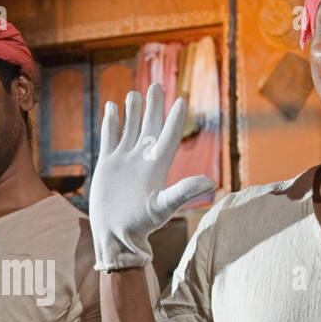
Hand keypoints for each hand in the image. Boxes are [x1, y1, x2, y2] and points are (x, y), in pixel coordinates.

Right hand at [89, 83, 215, 270]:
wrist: (116, 235)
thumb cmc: (141, 225)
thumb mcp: (164, 207)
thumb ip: (184, 192)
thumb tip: (212, 181)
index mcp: (157, 166)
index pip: (168, 136)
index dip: (175, 119)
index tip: (182, 100)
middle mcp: (142, 159)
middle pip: (149, 126)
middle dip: (154, 106)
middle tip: (157, 86)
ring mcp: (124, 160)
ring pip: (130, 128)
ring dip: (132, 111)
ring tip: (135, 93)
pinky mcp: (108, 164)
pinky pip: (110, 137)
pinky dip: (111, 122)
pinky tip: (112, 107)